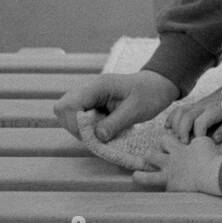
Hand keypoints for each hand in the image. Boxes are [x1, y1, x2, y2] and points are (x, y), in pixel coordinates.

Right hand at [54, 70, 178, 142]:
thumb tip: (97, 137)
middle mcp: (89, 89)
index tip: (92, 135)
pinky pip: (79, 116)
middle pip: (63, 109)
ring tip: (102, 132)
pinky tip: (102, 128)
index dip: (75, 124)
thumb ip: (116, 122)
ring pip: (69, 114)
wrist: (159, 85)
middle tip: (95, 135)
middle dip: (75, 127)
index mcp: (98, 86)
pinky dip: (87, 126)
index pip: (68, 105)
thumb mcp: (136, 110)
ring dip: (81, 128)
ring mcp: (89, 95)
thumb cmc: (151, 94)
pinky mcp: (92, 103)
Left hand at [132, 133, 221, 193]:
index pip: (163, 140)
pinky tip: (166, 194)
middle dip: (149, 155)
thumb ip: (196, 141)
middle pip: (150, 155)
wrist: (210, 172)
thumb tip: (196, 139)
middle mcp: (170, 162)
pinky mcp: (172, 189)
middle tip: (151, 158)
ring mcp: (169, 176)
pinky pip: (165, 192)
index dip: (165, 141)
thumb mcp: (204, 141)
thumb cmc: (210, 155)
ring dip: (141, 176)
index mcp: (177, 149)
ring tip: (136, 176)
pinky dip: (167, 192)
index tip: (168, 144)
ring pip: (147, 177)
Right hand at [165, 79, 221, 143]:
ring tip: (177, 138)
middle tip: (184, 144)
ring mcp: (196, 104)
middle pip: (187, 117)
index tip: (200, 145)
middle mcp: (203, 106)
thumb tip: (214, 140)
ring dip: (175, 126)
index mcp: (214, 110)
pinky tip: (168, 127)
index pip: (201, 122)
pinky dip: (171, 117)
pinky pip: (178, 109)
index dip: (198, 135)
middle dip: (182, 132)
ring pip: (180, 112)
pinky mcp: (193, 105)